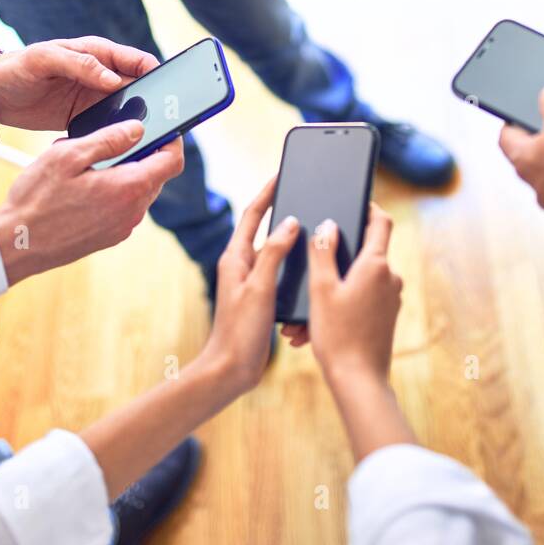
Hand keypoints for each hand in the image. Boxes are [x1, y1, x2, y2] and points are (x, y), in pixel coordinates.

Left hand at [0, 37, 158, 130]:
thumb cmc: (17, 68)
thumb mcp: (45, 59)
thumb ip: (80, 65)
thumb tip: (112, 79)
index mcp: (97, 53)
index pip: (136, 60)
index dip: (154, 72)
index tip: (168, 87)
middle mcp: (101, 74)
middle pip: (138, 86)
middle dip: (152, 98)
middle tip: (164, 116)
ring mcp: (94, 96)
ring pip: (127, 106)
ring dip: (136, 118)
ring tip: (146, 133)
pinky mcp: (85, 116)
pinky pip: (108, 124)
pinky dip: (117, 132)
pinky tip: (121, 144)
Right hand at [0, 121, 184, 283]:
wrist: (15, 245)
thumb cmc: (36, 200)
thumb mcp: (67, 156)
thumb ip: (108, 140)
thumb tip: (137, 129)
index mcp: (128, 188)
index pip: (172, 161)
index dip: (173, 140)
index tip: (164, 126)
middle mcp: (132, 212)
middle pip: (156, 174)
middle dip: (142, 153)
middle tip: (111, 139)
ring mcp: (122, 227)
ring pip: (139, 190)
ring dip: (125, 172)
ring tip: (88, 163)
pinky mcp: (110, 236)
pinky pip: (124, 206)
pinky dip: (114, 191)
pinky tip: (83, 185)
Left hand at [199, 179, 298, 395]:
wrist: (230, 370)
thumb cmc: (239, 331)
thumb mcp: (259, 287)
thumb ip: (273, 253)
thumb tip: (290, 222)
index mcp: (235, 257)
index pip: (254, 214)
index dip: (268, 192)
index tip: (282, 174)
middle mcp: (242, 265)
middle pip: (266, 229)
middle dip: (284, 211)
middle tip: (303, 194)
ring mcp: (252, 281)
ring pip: (277, 252)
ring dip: (293, 242)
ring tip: (313, 231)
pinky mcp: (262, 297)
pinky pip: (282, 273)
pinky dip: (295, 267)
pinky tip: (311, 269)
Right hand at [300, 206, 400, 387]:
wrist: (358, 382)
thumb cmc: (338, 336)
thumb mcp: (320, 290)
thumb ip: (322, 253)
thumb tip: (328, 226)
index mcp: (376, 265)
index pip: (380, 222)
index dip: (368, 206)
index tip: (354, 200)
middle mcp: (389, 279)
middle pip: (364, 252)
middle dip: (335, 259)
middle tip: (309, 268)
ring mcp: (390, 299)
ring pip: (358, 280)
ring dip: (331, 289)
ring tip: (304, 316)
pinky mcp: (385, 317)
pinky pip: (361, 300)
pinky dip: (339, 305)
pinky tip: (314, 328)